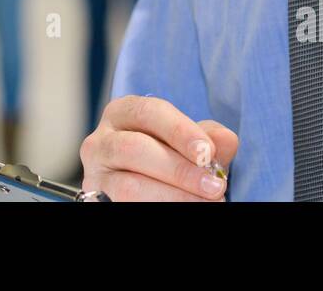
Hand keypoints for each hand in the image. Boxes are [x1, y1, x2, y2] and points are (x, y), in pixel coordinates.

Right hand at [79, 95, 237, 200]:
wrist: (145, 182)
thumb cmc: (166, 155)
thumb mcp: (186, 142)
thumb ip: (206, 137)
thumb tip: (226, 139)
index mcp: (123, 113)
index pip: (148, 112)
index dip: (179, 131)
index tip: (207, 152)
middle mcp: (101, 141)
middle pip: (135, 149)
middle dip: (180, 170)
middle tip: (215, 187)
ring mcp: (96, 175)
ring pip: (129, 187)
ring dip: (173, 196)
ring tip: (207, 202)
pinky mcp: (98, 201)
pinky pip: (125, 206)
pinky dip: (159, 208)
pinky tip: (184, 210)